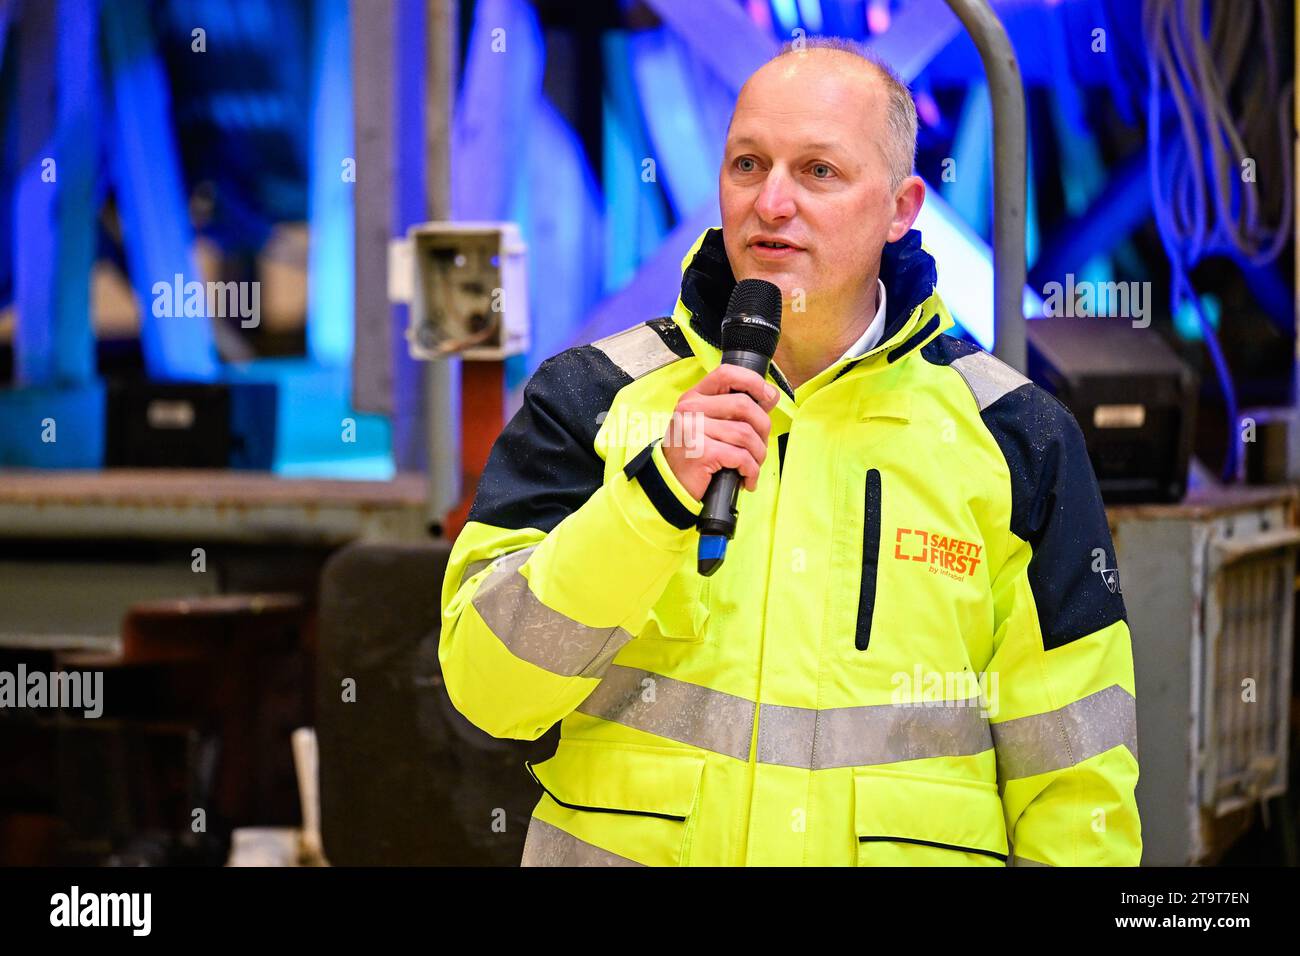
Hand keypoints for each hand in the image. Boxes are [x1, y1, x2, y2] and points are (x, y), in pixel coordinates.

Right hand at [661, 364, 778, 501]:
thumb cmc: (693, 456)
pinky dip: (751, 471)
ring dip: (758, 454)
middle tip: (759, 446)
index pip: (726, 374)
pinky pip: (741, 457)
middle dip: (762, 428)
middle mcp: (691, 410)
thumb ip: (735, 409)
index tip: (768, 397)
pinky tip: (747, 479)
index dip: (753, 382)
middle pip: (744, 405)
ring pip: (746, 434)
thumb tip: (770, 395)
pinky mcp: (702, 453)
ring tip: (752, 466)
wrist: (671, 486)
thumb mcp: (709, 425)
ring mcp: (694, 430)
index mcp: (694, 397)